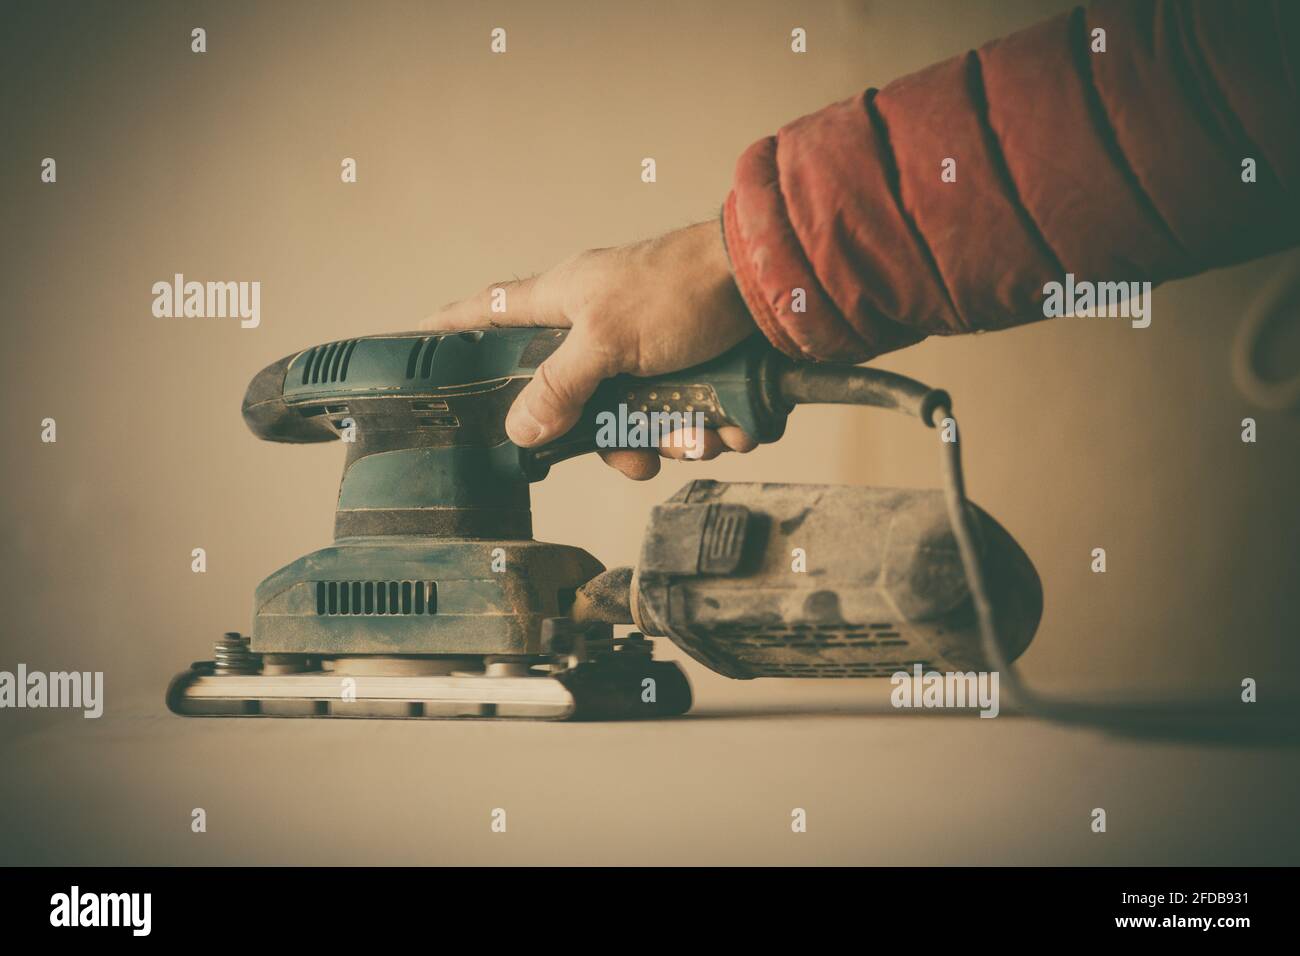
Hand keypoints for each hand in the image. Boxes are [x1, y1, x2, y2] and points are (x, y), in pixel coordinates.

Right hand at [421, 220, 759, 478]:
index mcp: (564, 301)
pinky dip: (711, 428)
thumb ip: (560, 384)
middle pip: (575, 402)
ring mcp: (647, 349)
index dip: (450, 330)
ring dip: (673, 439)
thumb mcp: (609, 338)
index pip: (488, 312)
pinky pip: (687, 416)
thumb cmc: (683, 287)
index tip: (413, 343)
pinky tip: (728, 424)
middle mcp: (600, 328)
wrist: (770, 284)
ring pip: (638, 420)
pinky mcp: (691, 366)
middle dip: (616, 442)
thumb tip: (520, 428)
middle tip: (637, 458)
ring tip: (699, 435)